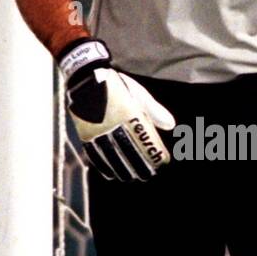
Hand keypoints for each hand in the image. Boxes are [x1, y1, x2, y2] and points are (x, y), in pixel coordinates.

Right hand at [57, 38, 174, 180]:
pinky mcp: (85, 133)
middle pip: (128, 151)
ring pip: (111, 155)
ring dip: (121, 169)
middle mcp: (113, 124)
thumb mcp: (138, 93)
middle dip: (139, 165)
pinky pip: (94, 154)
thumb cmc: (116, 85)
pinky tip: (110, 174)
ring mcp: (98, 130)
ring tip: (130, 178)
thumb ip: (154, 111)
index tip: (161, 162)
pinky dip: (103, 166)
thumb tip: (171, 125)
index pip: (144, 140)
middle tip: (147, 175)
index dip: (153, 153)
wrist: (85, 77)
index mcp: (129, 114)